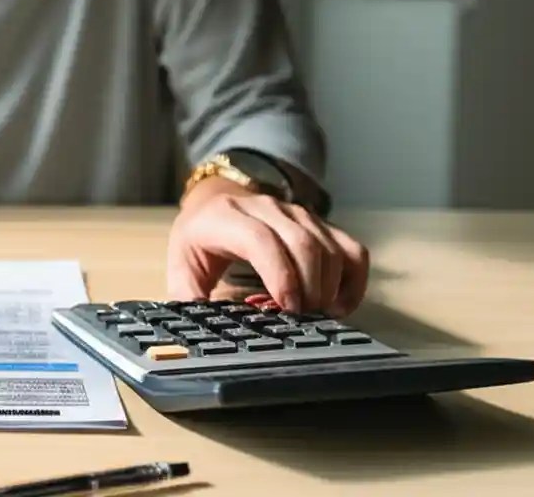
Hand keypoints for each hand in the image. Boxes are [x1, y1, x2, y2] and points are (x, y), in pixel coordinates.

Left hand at [166, 179, 369, 315]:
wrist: (215, 202)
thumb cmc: (198, 240)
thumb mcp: (180, 266)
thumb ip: (187, 298)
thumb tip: (200, 330)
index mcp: (225, 218)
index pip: (261, 240)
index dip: (280, 275)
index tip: (288, 310)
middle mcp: (266, 208)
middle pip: (303, 243)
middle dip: (309, 288)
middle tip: (301, 321)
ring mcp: (297, 213)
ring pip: (330, 247)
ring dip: (331, 287)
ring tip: (316, 316)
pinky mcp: (319, 224)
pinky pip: (350, 249)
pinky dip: (354, 279)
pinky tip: (338, 305)